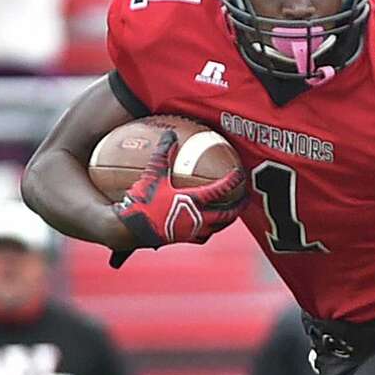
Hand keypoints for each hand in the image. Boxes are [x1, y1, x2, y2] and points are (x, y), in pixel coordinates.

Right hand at [112, 129, 245, 249]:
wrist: (130, 229)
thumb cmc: (142, 202)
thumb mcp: (153, 175)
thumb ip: (163, 154)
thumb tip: (170, 134)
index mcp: (194, 201)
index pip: (220, 190)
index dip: (232, 181)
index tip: (240, 174)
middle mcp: (197, 219)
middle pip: (226, 215)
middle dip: (238, 207)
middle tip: (245, 199)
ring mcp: (191, 232)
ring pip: (216, 228)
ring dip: (226, 221)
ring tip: (229, 214)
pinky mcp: (182, 240)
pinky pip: (201, 237)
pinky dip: (207, 231)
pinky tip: (204, 226)